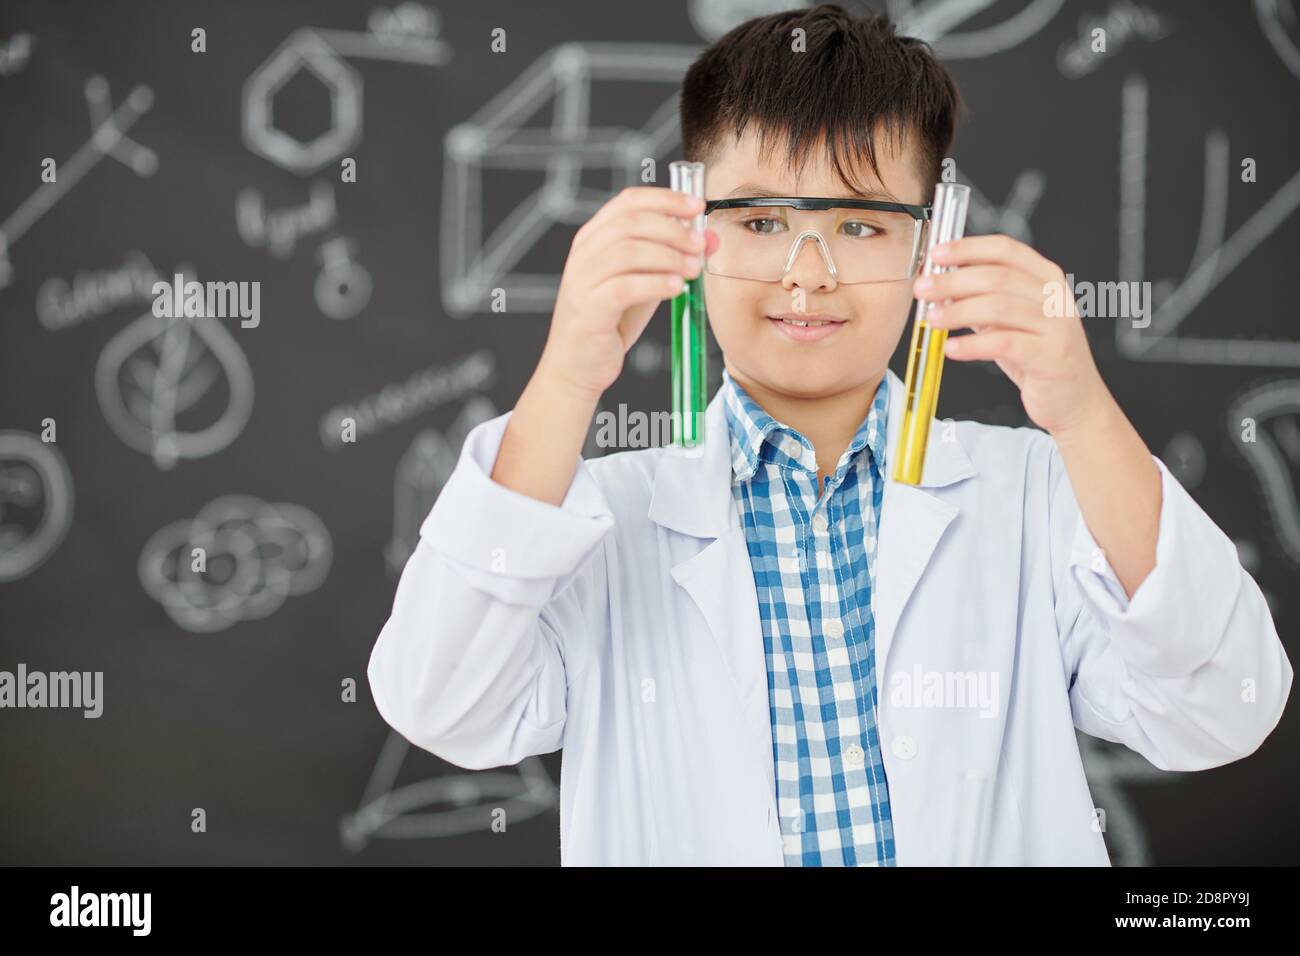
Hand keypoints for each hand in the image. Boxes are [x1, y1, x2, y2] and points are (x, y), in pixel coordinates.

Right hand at [538, 186, 720, 398]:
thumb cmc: (609, 321)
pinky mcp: (589, 309)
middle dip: (673, 229)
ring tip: (693, 269)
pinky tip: (676, 288)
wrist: (575, 365)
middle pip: (631, 222)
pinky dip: (656, 284)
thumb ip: (670, 260)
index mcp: (595, 238)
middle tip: (701, 244)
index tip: (697, 206)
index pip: (629, 201)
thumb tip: (709, 240)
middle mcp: (585, 253)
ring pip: (628, 251)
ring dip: (669, 256)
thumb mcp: (643, 282)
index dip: (666, 199)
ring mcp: (583, 280)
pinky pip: (625, 287)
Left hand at [913, 234, 1115, 437]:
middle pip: (997, 276)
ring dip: (958, 311)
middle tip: (923, 288)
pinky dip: (973, 344)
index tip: (937, 254)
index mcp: (1045, 278)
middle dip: (953, 280)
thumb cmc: (1038, 356)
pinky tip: (951, 348)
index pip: (1005, 250)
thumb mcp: (1010, 321)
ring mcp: (1056, 325)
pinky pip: (1005, 343)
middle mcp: (1054, 297)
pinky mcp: (1051, 356)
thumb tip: (941, 286)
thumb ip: (983, 301)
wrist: (1075, 399)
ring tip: (931, 318)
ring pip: (1000, 307)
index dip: (968, 248)